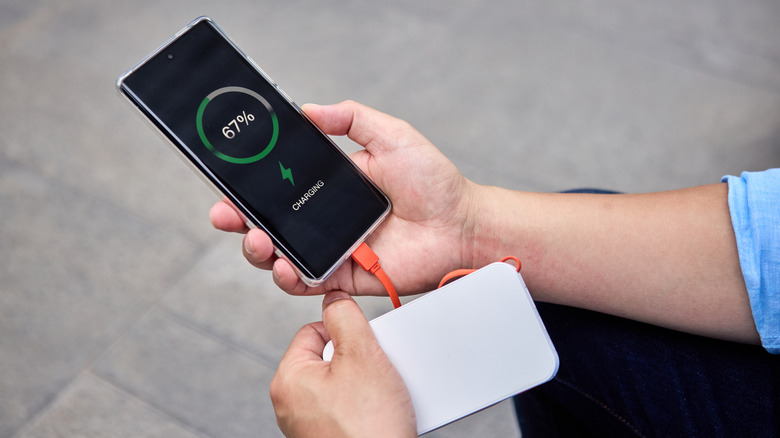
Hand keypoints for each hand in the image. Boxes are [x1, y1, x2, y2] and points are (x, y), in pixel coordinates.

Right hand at [210, 100, 476, 295]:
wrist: (461, 224)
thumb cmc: (433, 181)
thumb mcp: (390, 135)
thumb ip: (350, 118)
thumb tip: (307, 109)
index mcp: (329, 186)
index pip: (277, 187)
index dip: (248, 187)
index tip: (227, 183)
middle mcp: (324, 219)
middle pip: (267, 224)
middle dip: (239, 221)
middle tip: (227, 215)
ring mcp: (332, 249)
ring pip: (278, 256)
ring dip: (258, 251)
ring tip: (259, 241)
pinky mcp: (344, 276)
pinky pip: (307, 282)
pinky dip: (289, 278)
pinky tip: (284, 266)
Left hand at [270, 291, 415, 437]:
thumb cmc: (370, 425)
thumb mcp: (361, 354)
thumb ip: (345, 317)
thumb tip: (332, 298)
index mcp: (288, 380)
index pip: (313, 332)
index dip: (344, 332)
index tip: (365, 344)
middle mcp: (290, 405)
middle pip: (328, 358)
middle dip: (357, 360)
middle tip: (376, 372)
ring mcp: (308, 426)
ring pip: (341, 384)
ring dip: (365, 383)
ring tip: (381, 396)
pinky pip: (346, 409)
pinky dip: (365, 406)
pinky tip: (380, 413)